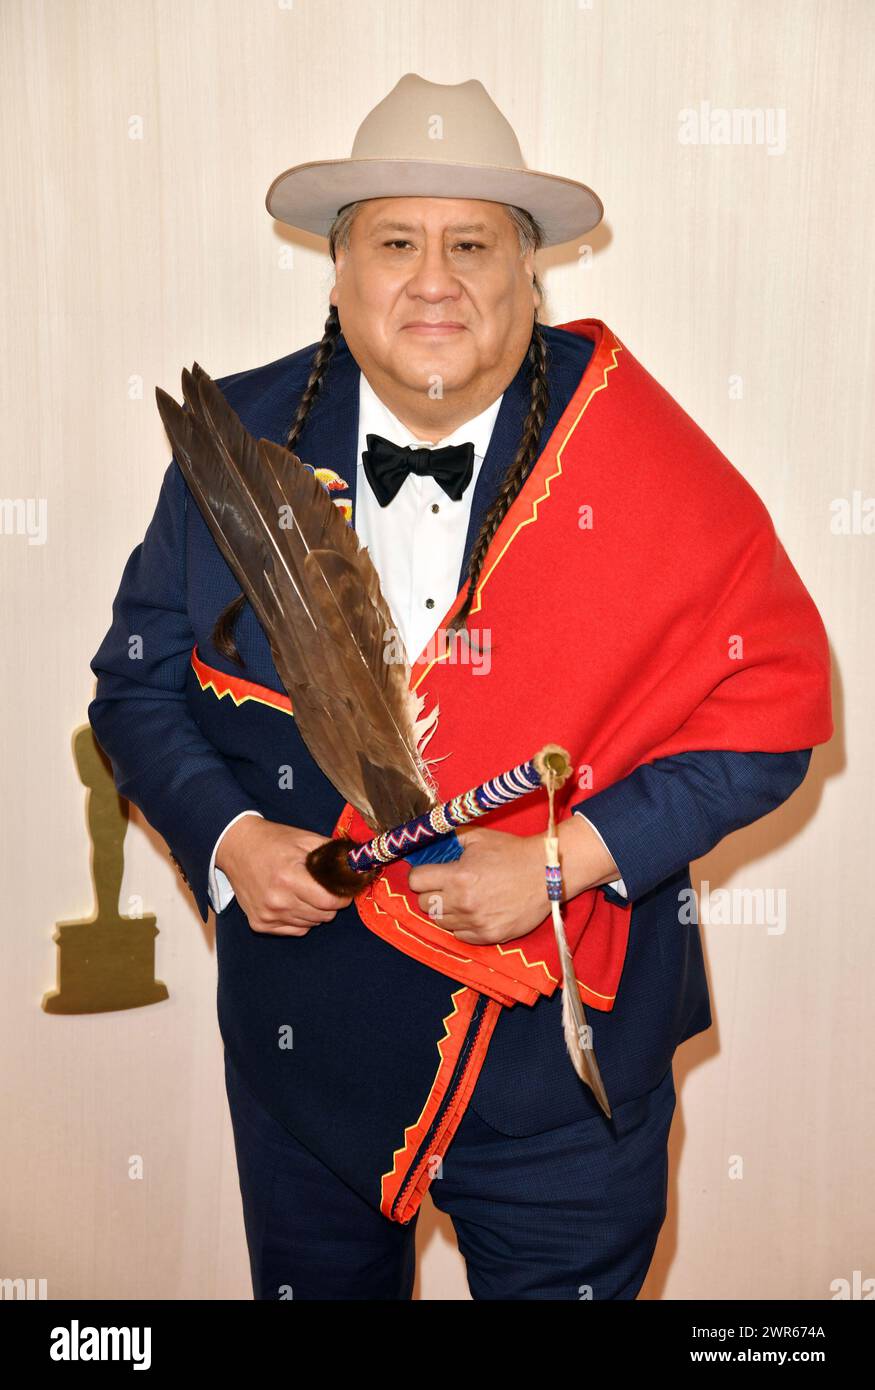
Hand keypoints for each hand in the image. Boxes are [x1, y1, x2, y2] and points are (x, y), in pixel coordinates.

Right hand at [215, 817, 351, 935]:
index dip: (343, 896)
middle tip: (325, 887)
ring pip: (311, 924)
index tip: (346, 888)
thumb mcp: (305, 839)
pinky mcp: (260, 924)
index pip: (330, 902)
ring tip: (305, 891)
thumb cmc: (273, 841)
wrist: (236, 847)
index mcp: (289, 878)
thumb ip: (333, 854)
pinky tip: (292, 900)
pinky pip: (296, 930)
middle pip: (323, 916)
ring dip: (315, 911)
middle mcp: (277, 901)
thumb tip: (357, 865)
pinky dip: (300, 918)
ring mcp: (267, 915)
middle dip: (331, 903)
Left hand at [406, 826, 549, 946]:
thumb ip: (450, 839)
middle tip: (445, 885)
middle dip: (430, 893)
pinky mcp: (489, 936)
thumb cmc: (512, 852)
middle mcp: (463, 902)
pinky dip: (461, 925)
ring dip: (445, 910)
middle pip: (424, 904)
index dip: (421, 875)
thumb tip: (428, 841)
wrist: (546, 873)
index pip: (416, 881)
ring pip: (440, 922)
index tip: (429, 873)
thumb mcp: (479, 836)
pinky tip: (473, 911)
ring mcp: (476, 922)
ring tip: (461, 898)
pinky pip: (459, 935)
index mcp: (458, 876)